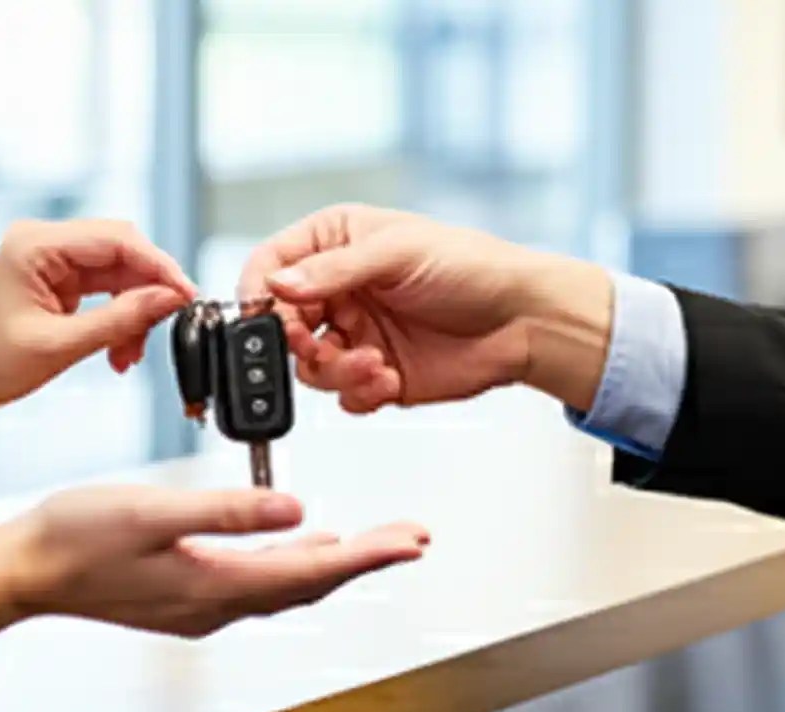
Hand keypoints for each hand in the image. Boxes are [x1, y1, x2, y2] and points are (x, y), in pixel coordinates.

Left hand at [0, 220, 197, 430]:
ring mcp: (47, 263)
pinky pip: (101, 292)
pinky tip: (117, 351)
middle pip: (122, 252)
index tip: (186, 296)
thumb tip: (169, 300)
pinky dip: (115, 320)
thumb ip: (119, 321)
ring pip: (116, 275)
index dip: (160, 267)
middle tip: (163, 329)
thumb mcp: (57, 347)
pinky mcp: (51, 284)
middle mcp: (42, 244)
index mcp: (35, 244)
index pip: (118, 239)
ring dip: (132, 313)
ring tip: (128, 355)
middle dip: (147, 293)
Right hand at [0, 484, 428, 637]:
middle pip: (309, 583)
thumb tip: (295, 507)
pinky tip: (298, 540)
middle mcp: (215, 604)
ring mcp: (200, 603)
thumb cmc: (75, 537)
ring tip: (372, 542)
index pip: (311, 572)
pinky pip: (258, 580)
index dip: (367, 556)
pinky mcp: (185, 592)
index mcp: (214, 585)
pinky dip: (290, 561)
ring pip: (285, 583)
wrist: (24, 568)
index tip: (410, 541)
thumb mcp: (153, 510)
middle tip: (408, 539)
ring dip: (332, 561)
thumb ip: (228, 510)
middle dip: (364, 560)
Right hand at [237, 204, 613, 413]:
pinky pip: (340, 394)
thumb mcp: (397, 253)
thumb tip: (277, 283)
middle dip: (297, 342)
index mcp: (336, 243)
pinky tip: (388, 378)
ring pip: (308, 366)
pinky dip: (357, 392)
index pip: (271, 264)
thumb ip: (332, 270)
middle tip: (317, 347)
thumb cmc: (474, 267)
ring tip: (371, 365)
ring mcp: (354, 333)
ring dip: (334, 371)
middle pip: (280, 323)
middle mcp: (338, 289)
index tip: (266, 317)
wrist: (524, 321)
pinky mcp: (373, 374)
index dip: (261, 291)